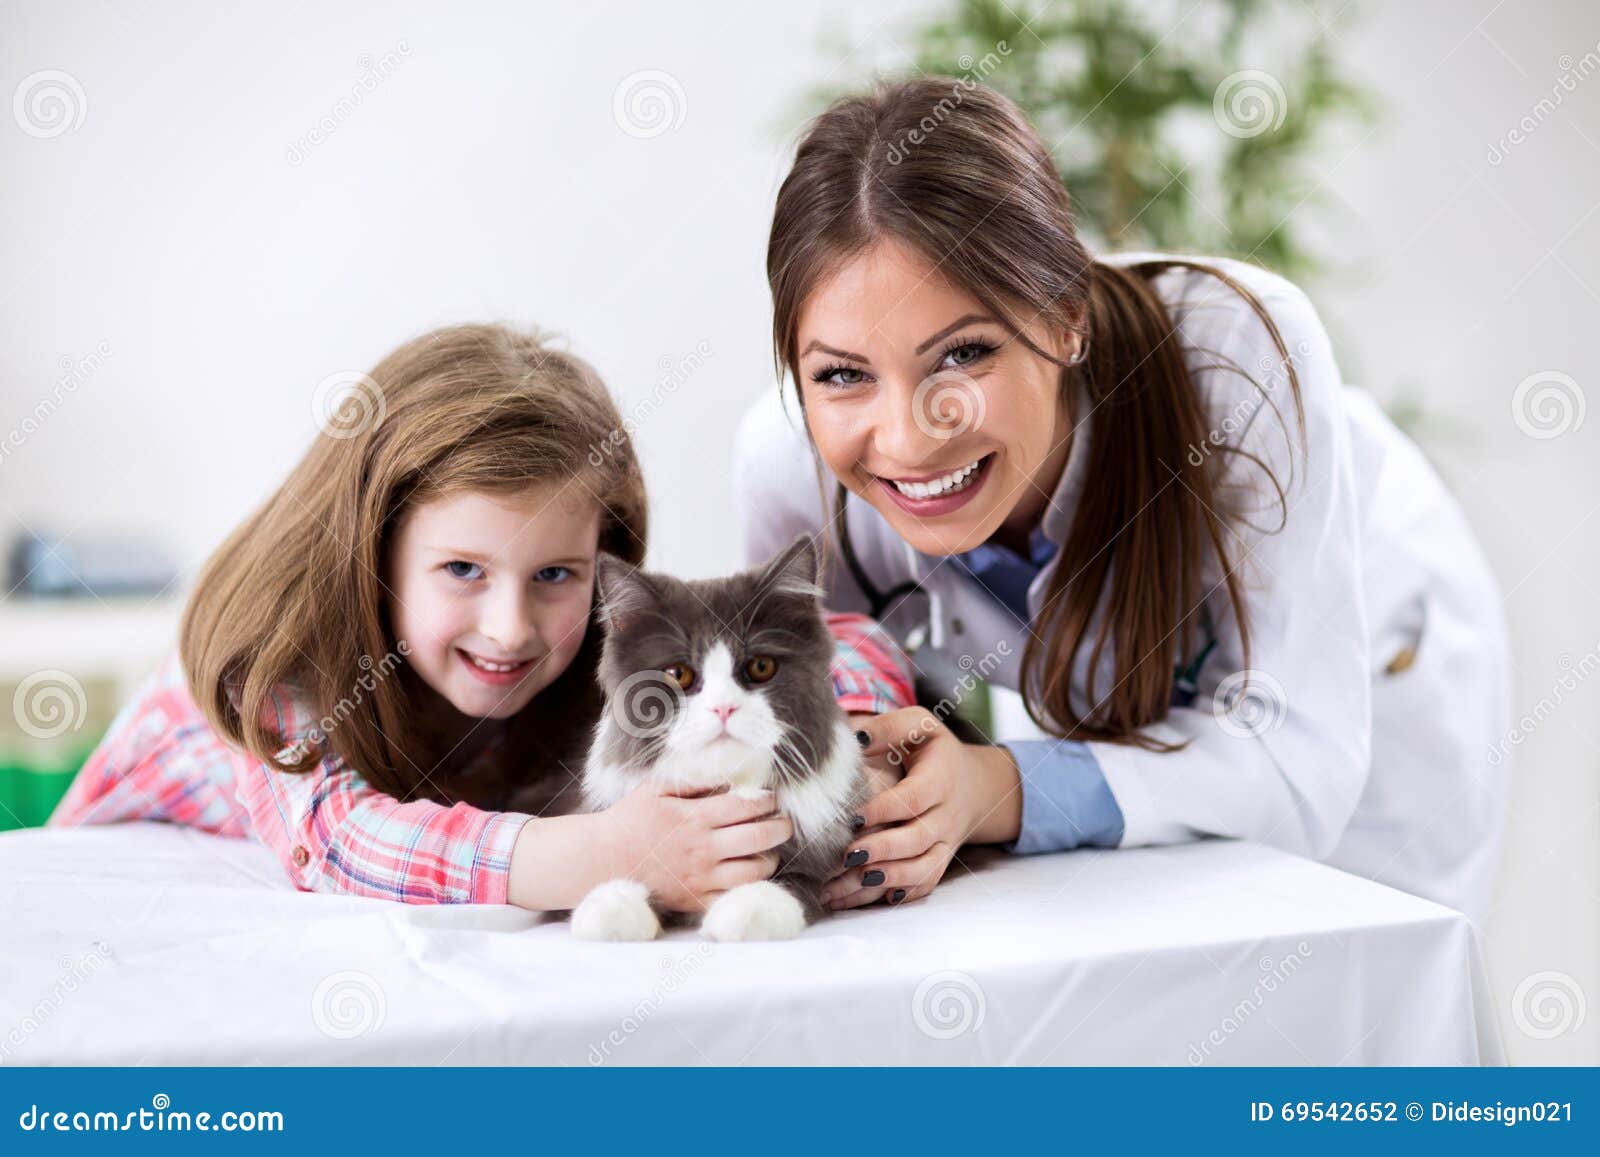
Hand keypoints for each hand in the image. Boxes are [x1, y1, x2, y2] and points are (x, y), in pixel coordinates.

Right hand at [600, 783, 792, 913]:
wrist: (602, 859)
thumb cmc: (630, 819)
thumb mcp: (656, 788)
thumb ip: (693, 778)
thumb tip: (728, 770)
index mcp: (695, 817)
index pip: (747, 806)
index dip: (767, 800)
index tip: (772, 798)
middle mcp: (703, 848)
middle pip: (758, 838)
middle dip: (780, 828)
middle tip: (784, 824)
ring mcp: (700, 877)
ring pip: (753, 872)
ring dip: (769, 859)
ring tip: (769, 851)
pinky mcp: (694, 900)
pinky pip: (733, 898)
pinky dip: (749, 887)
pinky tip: (749, 876)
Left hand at [820, 708, 1021, 909]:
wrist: (975, 785)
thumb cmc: (935, 751)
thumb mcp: (920, 726)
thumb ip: (889, 727)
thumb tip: (854, 740)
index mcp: (940, 780)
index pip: (912, 798)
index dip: (881, 809)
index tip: (849, 817)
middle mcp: (947, 816)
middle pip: (917, 839)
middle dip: (881, 850)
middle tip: (845, 856)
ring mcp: (946, 843)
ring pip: (923, 869)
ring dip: (887, 878)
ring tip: (851, 881)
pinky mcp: (941, 861)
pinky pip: (925, 884)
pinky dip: (901, 893)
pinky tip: (868, 897)